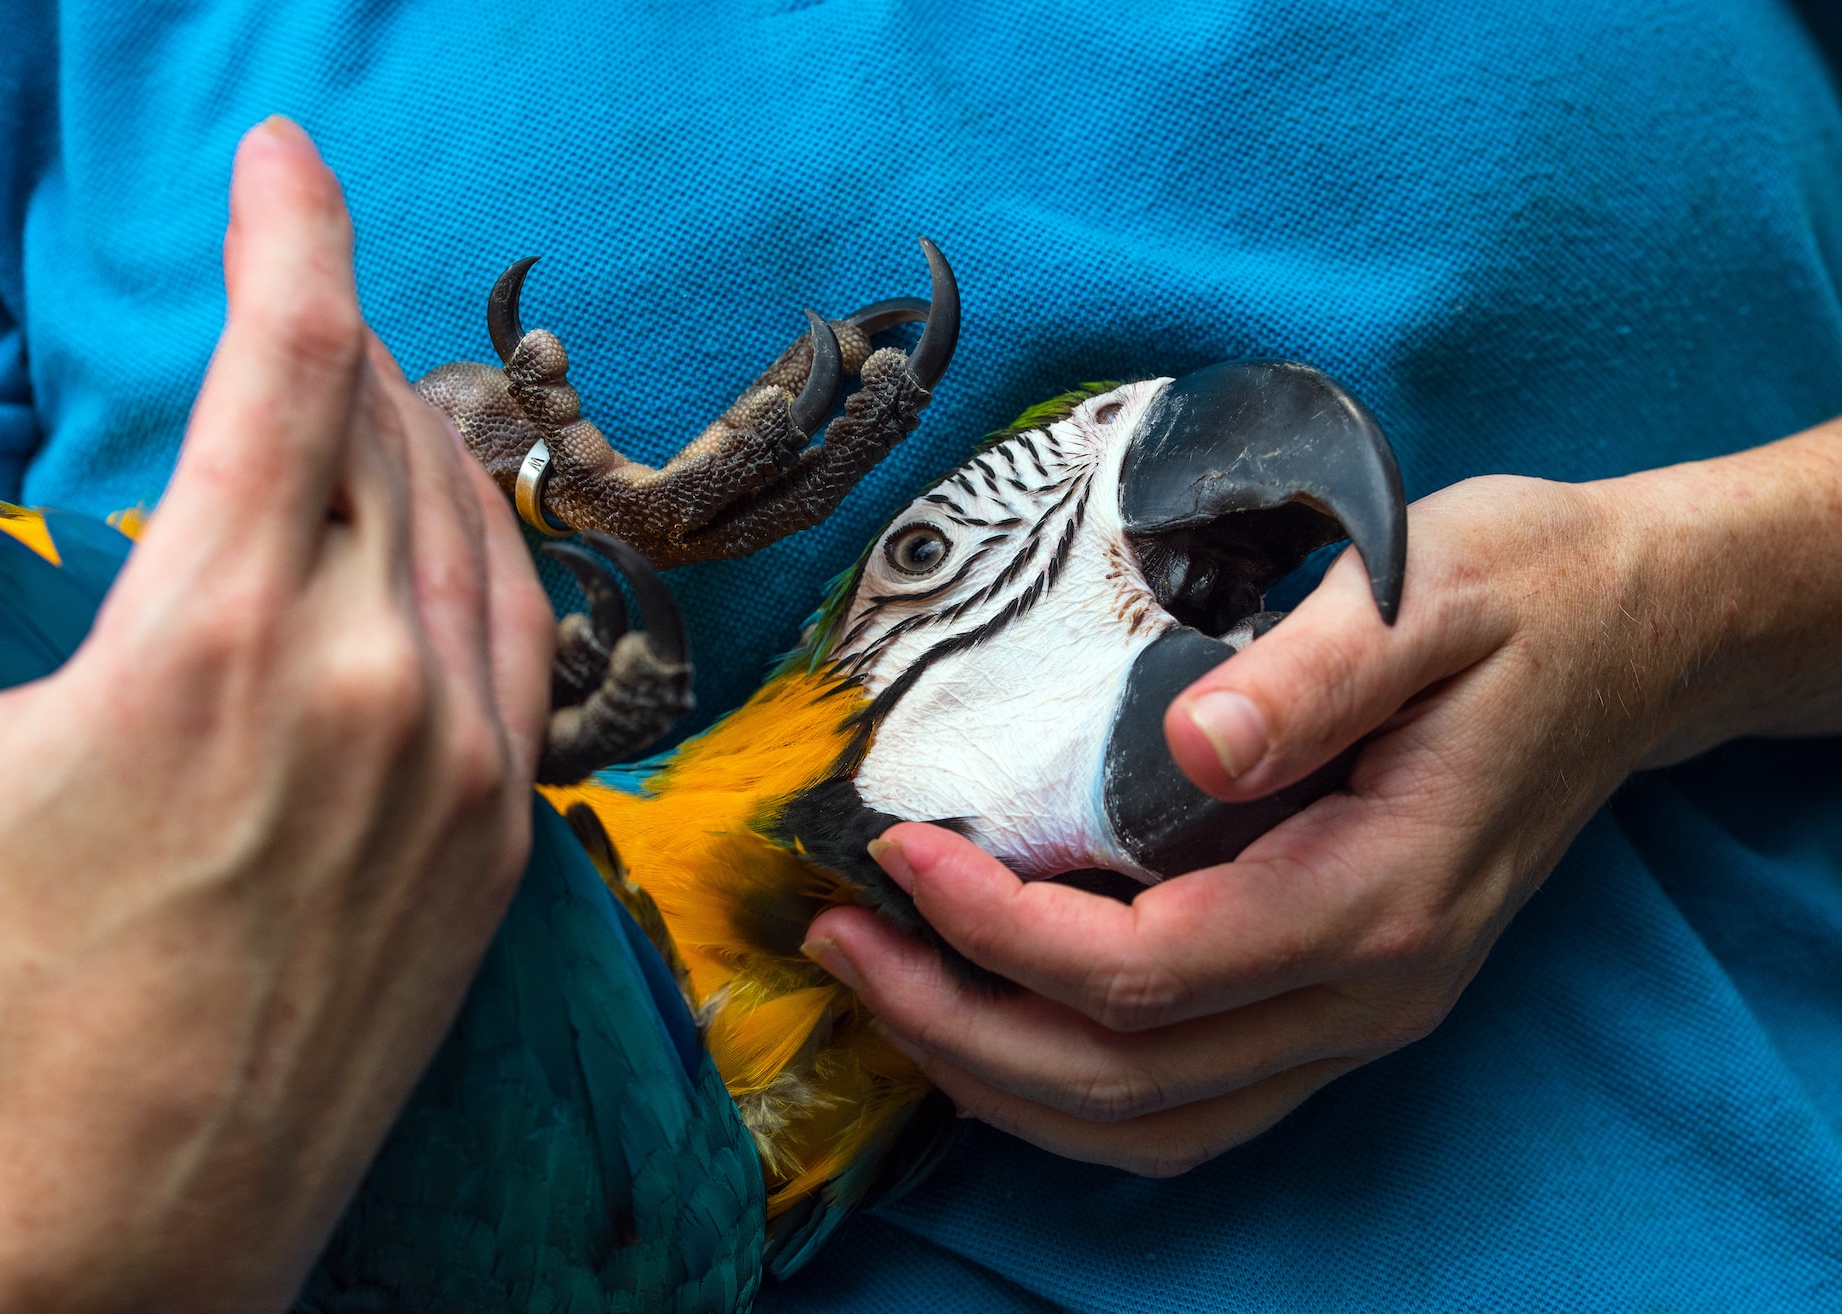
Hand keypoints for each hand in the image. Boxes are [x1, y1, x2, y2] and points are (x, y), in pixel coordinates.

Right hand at [0, 119, 551, 1312]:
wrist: (103, 1244)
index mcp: (213, 640)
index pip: (284, 365)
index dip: (288, 233)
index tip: (285, 159)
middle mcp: (371, 683)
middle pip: (385, 435)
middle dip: (339, 339)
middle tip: (293, 299)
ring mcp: (460, 767)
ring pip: (473, 529)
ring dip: (421, 439)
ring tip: (367, 400)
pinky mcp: (501, 846)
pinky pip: (528, 643)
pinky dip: (491, 555)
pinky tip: (454, 530)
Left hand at [806, 428, 1841, 1175]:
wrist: (1631, 633)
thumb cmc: (1522, 595)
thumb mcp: (1428, 590)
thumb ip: (1315, 670)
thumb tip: (1192, 746)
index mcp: (1380, 897)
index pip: (1149, 973)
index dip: (1000, 932)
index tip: (897, 850)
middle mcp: (1370, 990)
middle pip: (1128, 1081)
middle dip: (959, 1023)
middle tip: (839, 938)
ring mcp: (1357, 1010)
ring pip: (1152, 1122)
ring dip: (998, 1074)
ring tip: (882, 986)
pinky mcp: (1335, 993)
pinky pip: (1185, 1097)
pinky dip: (1067, 1084)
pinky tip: (988, 1016)